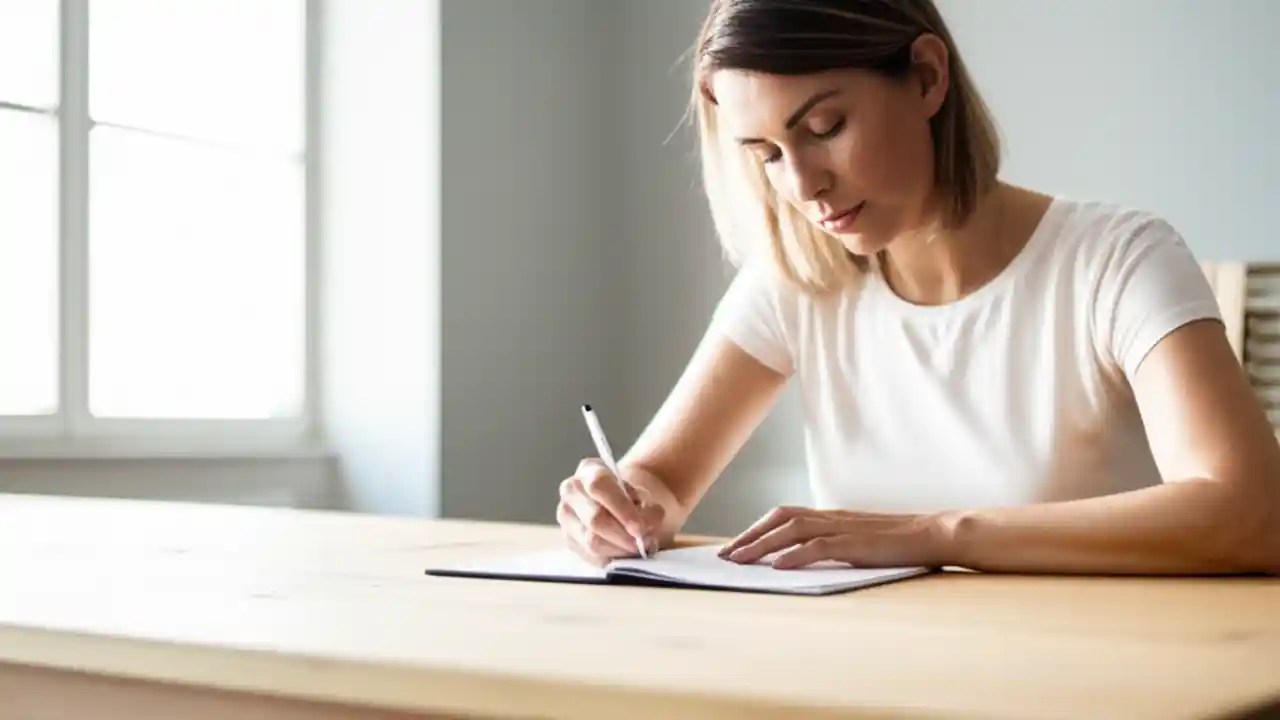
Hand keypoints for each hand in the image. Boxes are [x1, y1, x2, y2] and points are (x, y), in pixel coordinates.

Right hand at [557, 458, 663, 566]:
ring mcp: (566, 517)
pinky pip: (592, 557)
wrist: (622, 506)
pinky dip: (613, 559)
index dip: (621, 508)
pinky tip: (625, 554)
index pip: (599, 486)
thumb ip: (648, 511)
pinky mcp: (569, 540)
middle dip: (623, 536)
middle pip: (594, 519)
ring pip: (592, 542)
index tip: (640, 528)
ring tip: (638, 549)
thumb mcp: (646, 496)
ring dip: (620, 550)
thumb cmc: (633, 499)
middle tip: (644, 544)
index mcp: (590, 470)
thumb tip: (644, 532)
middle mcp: (571, 491)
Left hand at [717, 506, 946, 569]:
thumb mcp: (858, 541)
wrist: (935, 533)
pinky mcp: (856, 544)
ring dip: (762, 545)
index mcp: (831, 516)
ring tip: (740, 561)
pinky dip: (794, 555)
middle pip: (779, 518)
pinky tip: (777, 567)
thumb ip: (833, 545)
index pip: (784, 515)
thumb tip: (802, 559)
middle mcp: (832, 517)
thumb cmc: (900, 542)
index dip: (756, 528)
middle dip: (749, 536)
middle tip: (725, 556)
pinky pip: (818, 547)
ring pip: (792, 530)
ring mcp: (844, 528)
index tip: (735, 546)